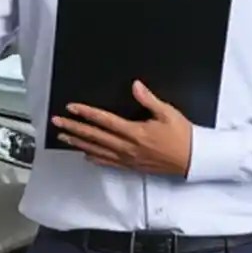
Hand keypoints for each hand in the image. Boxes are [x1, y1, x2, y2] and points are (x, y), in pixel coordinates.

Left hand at [51, 80, 192, 177]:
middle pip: (95, 136)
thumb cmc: (183, 136)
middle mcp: (128, 147)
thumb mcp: (168, 113)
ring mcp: (128, 159)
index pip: (104, 121)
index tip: (71, 108)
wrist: (193, 160)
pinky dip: (95, 158)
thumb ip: (149, 99)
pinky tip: (85, 155)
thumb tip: (135, 85)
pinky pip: (109, 163)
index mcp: (135, 132)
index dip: (86, 113)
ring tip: (63, 138)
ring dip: (79, 143)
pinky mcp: (132, 167)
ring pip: (97, 150)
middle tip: (57, 123)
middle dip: (74, 128)